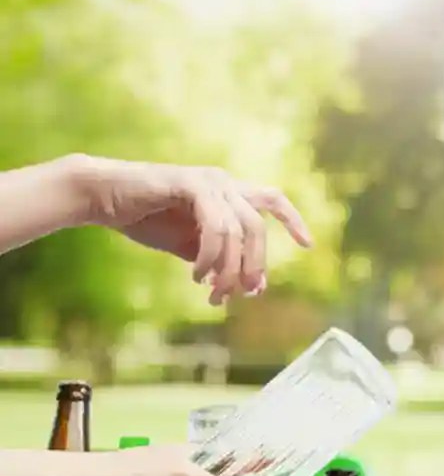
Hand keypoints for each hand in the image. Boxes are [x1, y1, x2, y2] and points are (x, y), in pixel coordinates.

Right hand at [69, 155, 313, 304]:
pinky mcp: (191, 184)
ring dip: (229, 269)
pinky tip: (198, 275)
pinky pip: (216, 226)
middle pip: (258, 229)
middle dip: (254, 266)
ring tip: (211, 292)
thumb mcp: (194, 249)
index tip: (308, 245)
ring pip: (239, 231)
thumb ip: (224, 262)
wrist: (103, 199)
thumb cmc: (147, 220)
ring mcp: (209, 181)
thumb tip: (254, 288)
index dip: (293, 220)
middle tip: (243, 294)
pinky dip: (211, 256)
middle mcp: (224, 183)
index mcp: (229, 193)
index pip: (272, 200)